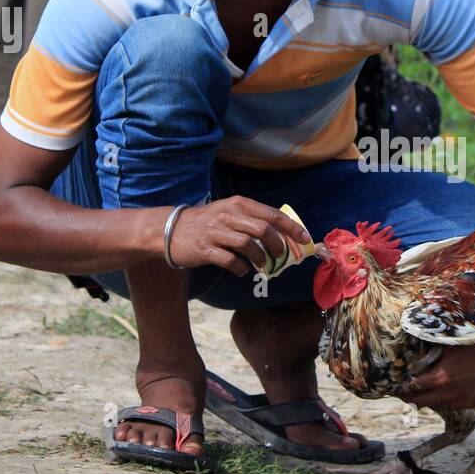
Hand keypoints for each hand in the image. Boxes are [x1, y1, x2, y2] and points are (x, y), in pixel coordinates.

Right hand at [166, 196, 311, 275]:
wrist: (170, 230)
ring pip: (248, 246)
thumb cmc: (206, 222)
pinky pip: (230, 261)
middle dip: (277, 246)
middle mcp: (227, 215)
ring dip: (260, 259)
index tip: (304, 239)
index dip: (291, 227)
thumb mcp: (229, 212)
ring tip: (262, 265)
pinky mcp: (205, 249)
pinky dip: (240, 268)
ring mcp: (215, 232)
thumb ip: (252, 218)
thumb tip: (282, 232)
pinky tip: (242, 270)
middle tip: (279, 256)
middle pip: (263, 230)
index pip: (271, 214)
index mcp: (237, 204)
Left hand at [396, 320, 474, 410]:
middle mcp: (451, 393)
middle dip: (410, 397)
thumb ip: (434, 349)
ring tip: (421, 394)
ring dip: (429, 401)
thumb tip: (418, 348)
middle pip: (422, 402)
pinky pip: (456, 406)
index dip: (402, 386)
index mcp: (441, 378)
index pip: (413, 387)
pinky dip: (446, 402)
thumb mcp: (452, 342)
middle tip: (402, 391)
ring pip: (439, 406)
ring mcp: (466, 400)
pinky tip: (444, 394)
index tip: (396, 382)